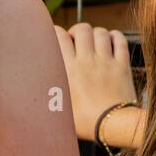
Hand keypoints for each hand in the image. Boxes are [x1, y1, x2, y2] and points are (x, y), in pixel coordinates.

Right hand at [53, 23, 136, 141]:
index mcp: (70, 69)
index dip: (57, 31)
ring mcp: (106, 61)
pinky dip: (115, 36)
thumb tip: (33, 96)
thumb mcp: (60, 109)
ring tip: (93, 41)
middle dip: (77, 30)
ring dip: (95, 33)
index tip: (57, 35)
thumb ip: (49, 96)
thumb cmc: (85, 122)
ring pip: (101, 33)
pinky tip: (111, 40)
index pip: (60, 38)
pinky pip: (120, 41)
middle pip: (82, 29)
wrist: (113, 126)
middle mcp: (87, 60)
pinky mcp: (122, 65)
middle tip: (76, 39)